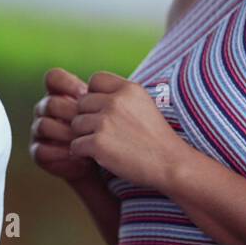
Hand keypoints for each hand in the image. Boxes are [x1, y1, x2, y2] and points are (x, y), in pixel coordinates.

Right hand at [30, 68, 96, 182]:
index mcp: (58, 93)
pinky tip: (78, 154)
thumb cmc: (105, 129)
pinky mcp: (38, 152)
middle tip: (90, 121)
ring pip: (44, 125)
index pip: (54, 78)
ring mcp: (39, 130)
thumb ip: (102, 97)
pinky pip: (42, 150)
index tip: (84, 93)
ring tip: (86, 139)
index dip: (67, 83)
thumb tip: (104, 90)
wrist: (102, 159)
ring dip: (66, 133)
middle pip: (50, 103)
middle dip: (71, 113)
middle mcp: (45, 109)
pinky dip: (60, 153)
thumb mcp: (106, 110)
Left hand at [69, 71, 186, 190]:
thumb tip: (86, 93)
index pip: (96, 79)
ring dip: (85, 136)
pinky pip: (75, 145)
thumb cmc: (155, 138)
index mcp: (128, 89)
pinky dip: (83, 154)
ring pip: (76, 124)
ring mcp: (105, 122)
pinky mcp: (98, 144)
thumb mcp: (144, 105)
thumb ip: (120, 96)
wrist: (170, 165)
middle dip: (88, 118)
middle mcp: (115, 101)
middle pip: (82, 103)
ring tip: (104, 145)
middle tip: (105, 133)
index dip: (95, 94)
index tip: (104, 110)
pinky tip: (99, 157)